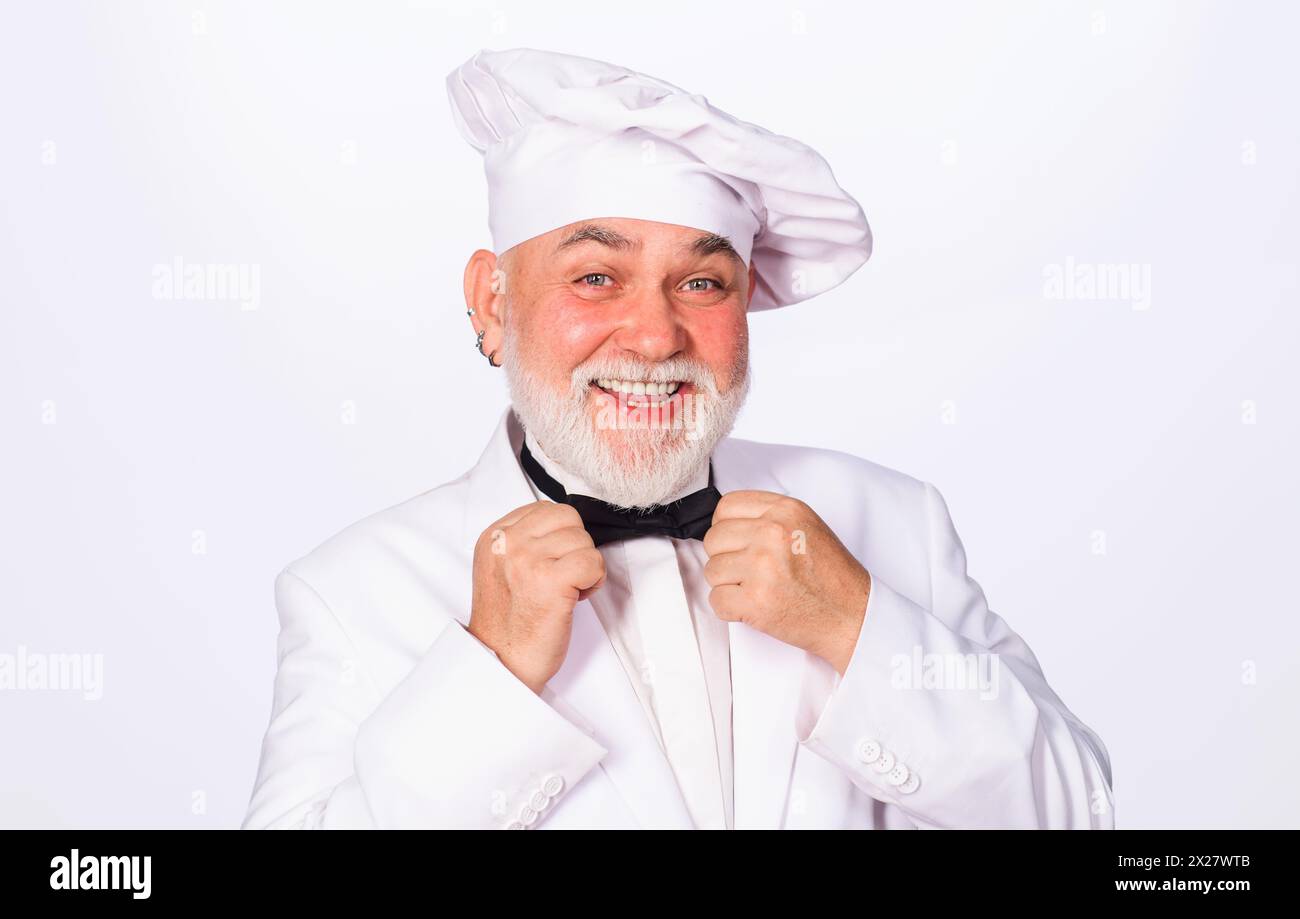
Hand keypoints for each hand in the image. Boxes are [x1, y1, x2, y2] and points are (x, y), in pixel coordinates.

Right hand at [467, 502, 605, 693]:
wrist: (502, 662)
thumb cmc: (508, 622)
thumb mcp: (500, 568)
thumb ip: (524, 541)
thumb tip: (564, 527)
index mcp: (494, 536)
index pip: (546, 509)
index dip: (560, 537)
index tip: (550, 564)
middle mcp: (507, 543)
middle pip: (568, 518)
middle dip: (575, 547)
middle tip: (562, 577)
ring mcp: (528, 559)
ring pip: (584, 540)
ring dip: (584, 567)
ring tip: (565, 591)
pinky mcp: (551, 580)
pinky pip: (593, 562)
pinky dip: (594, 582)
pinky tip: (576, 598)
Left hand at [703, 491, 870, 674]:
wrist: (851, 616)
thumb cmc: (831, 577)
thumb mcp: (807, 526)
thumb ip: (768, 517)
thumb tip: (725, 522)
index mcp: (785, 511)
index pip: (726, 506)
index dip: (724, 526)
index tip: (735, 542)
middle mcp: (772, 533)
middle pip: (714, 539)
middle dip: (725, 558)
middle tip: (748, 572)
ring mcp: (762, 567)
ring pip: (711, 570)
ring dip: (727, 584)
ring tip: (756, 589)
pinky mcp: (756, 600)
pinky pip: (716, 600)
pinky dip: (730, 609)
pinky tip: (753, 607)